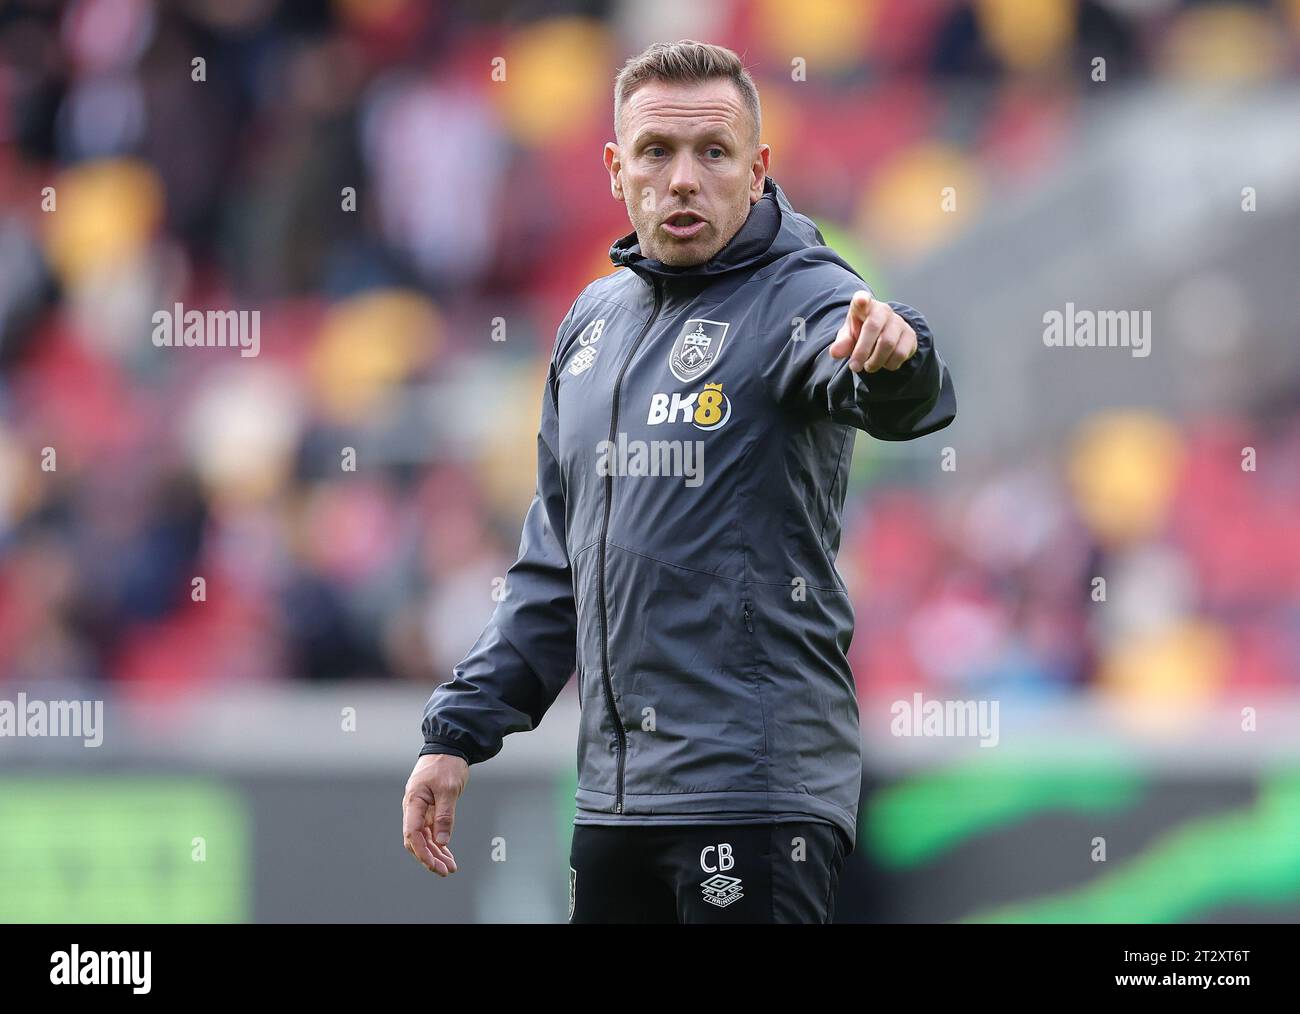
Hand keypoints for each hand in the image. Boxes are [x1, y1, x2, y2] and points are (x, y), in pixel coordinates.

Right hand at [402, 753, 467, 875]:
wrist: (449, 748)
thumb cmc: (447, 765)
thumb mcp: (449, 790)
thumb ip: (445, 815)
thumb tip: (441, 842)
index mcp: (414, 801)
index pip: (412, 833)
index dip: (422, 852)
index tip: (435, 865)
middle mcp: (414, 808)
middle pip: (416, 840)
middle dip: (429, 857)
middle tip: (445, 871)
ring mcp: (421, 809)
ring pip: (424, 838)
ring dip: (436, 853)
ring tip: (450, 868)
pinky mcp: (430, 809)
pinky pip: (431, 831)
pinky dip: (439, 843)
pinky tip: (447, 854)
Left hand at [827, 290, 916, 372]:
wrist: (883, 336)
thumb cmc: (861, 332)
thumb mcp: (848, 336)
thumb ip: (842, 343)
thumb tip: (835, 353)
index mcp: (864, 306)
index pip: (862, 298)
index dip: (862, 299)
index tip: (861, 300)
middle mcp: (883, 310)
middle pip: (873, 327)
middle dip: (862, 351)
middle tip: (854, 367)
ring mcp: (899, 321)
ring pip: (888, 343)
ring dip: (875, 361)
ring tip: (868, 366)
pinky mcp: (910, 334)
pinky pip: (900, 353)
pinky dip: (889, 364)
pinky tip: (884, 364)